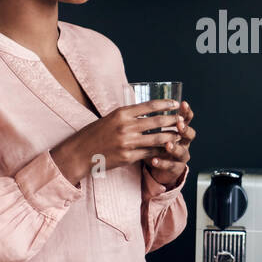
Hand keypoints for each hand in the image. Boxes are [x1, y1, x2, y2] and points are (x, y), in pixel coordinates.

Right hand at [49, 99, 181, 185]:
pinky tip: (167, 149)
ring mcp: (128, 143)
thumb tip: (145, 111)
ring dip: (170, 136)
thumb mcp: (109, 118)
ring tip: (179, 135)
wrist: (79, 154)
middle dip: (172, 120)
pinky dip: (160, 151)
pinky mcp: (128, 157)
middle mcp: (125, 126)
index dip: (165, 105)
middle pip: (156, 121)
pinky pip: (149, 153)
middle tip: (182, 120)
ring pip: (156, 138)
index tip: (175, 104)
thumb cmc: (93, 134)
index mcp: (121, 113)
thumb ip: (127, 116)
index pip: (149, 106)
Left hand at [144, 101, 194, 188]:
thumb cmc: (158, 144)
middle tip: (178, 124)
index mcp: (180, 130)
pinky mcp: (175, 168)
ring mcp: (181, 156)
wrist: (161, 166)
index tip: (183, 104)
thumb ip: (155, 119)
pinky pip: (170, 166)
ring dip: (175, 147)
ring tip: (168, 144)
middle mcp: (184, 142)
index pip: (187, 119)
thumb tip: (145, 102)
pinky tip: (153, 160)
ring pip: (182, 151)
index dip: (186, 112)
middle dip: (184, 129)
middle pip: (190, 134)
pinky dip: (162, 163)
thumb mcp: (156, 130)